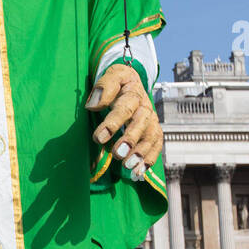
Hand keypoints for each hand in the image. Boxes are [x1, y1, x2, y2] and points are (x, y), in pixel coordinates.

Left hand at [85, 62, 162, 180]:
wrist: (132, 81)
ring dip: (140, 153)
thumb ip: (103, 87)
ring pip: (150, 137)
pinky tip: (138, 172)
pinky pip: (156, 146)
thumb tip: (93, 105)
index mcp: (133, 92)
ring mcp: (151, 120)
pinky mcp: (154, 131)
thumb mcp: (110, 75)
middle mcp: (145, 107)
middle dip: (130, 140)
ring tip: (128, 167)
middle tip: (117, 154)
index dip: (113, 123)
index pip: (124, 107)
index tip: (99, 137)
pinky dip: (149, 159)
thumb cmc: (117, 81)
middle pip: (141, 123)